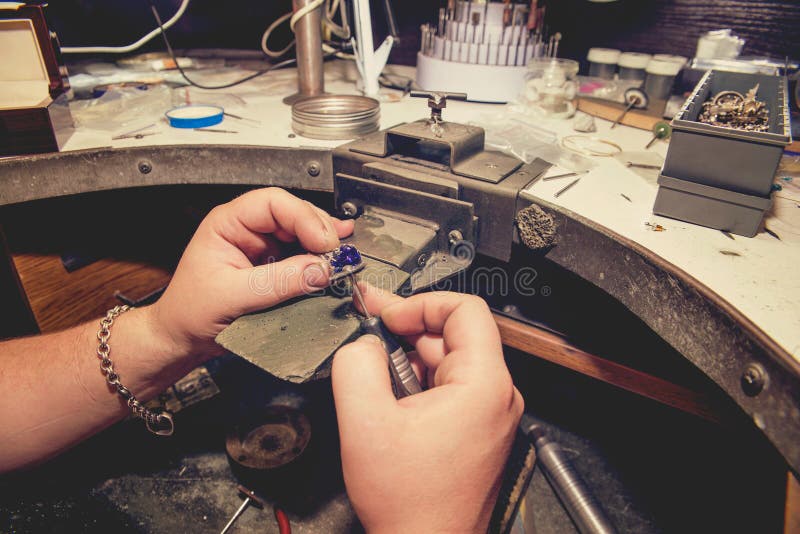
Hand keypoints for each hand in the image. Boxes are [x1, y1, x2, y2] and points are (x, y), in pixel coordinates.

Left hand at [149, 188, 352, 360]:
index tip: (323, 242)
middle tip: (337, 253)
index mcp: (228, 223)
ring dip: (324, 243)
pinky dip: (321, 256)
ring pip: (303, 233)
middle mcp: (248, 230)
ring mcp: (263, 247)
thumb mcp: (232, 296)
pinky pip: (303, 254)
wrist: (181, 339)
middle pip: (294, 214)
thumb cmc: (189, 313)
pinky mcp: (274, 266)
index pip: (273, 203)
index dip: (303, 218)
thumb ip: (277, 282)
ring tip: (341, 254)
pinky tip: (336, 255)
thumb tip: (319, 270)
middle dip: (319, 230)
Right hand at [332, 287, 523, 532]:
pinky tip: (393, 406)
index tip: (386, 317)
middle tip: (367, 337)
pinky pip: (449, 388)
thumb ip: (356, 364)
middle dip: (406, 332)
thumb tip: (364, 341)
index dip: (420, 304)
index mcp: (483, 384)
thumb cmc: (410, 504)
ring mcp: (490, 414)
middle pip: (453, 334)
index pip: (465, 309)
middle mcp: (497, 396)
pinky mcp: (478, 429)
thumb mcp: (364, 423)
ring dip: (408, 361)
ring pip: (448, 361)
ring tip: (377, 384)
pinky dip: (418, 384)